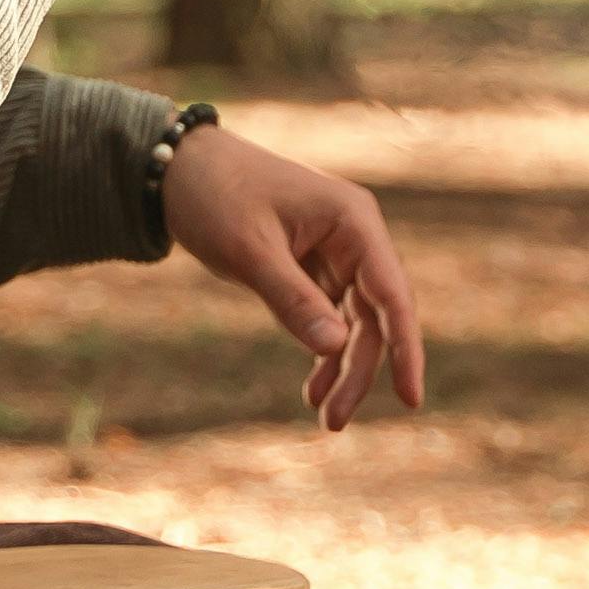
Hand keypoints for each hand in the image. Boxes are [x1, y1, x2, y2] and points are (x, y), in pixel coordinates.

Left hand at [164, 123, 427, 431]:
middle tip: (333, 421)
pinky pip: (329, 314)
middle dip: (359, 370)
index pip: (392, 294)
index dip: (406, 348)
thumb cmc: (216, 197)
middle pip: (374, 315)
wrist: (178, 168)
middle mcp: (354, 237)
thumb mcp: (250, 251)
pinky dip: (322, 349)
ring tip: (324, 415)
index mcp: (353, 222)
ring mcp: (335, 251)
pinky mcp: (312, 264)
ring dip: (342, 366)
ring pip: (354, 321)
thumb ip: (293, 300)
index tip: (410, 398)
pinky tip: (312, 385)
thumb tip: (337, 348)